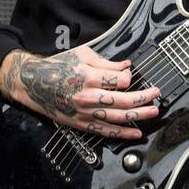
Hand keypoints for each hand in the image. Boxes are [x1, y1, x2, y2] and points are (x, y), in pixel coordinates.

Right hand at [0, 45, 161, 140]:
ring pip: (118, 118)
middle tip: (156, 95)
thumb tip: (127, 66)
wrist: (32, 83)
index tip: (132, 77)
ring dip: (139, 116)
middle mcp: (87, 97)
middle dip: (144, 98)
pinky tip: (136, 133)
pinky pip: (105, 132)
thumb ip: (107, 63)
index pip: (120, 81)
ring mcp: (84, 113)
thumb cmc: (57, 66)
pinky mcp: (80, 124)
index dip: (130, 78)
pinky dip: (122, 134)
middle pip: (124, 101)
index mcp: (88, 76)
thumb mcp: (82, 55)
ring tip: (153, 112)